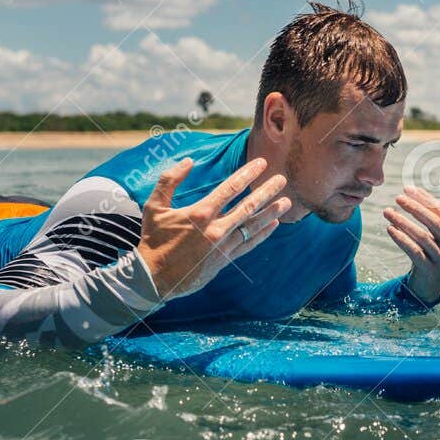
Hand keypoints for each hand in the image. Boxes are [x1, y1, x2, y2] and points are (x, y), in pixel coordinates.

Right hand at [136, 157, 290, 298]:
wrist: (153, 278)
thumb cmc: (152, 239)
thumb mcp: (154, 206)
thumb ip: (169, 180)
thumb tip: (188, 161)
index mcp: (200, 213)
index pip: (231, 188)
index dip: (248, 174)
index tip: (262, 164)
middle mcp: (216, 229)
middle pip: (248, 205)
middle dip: (268, 191)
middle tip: (282, 179)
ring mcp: (222, 246)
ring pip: (253, 226)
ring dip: (271, 212)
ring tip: (286, 202)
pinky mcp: (224, 260)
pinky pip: (249, 245)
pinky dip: (262, 234)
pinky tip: (273, 225)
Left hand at [383, 186, 439, 303]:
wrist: (429, 284)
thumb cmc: (433, 253)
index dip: (424, 199)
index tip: (407, 189)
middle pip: (433, 222)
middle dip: (414, 207)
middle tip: (397, 198)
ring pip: (422, 237)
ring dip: (403, 222)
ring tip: (387, 212)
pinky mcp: (429, 270)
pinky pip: (414, 252)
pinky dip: (401, 239)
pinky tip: (390, 229)